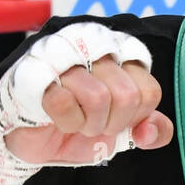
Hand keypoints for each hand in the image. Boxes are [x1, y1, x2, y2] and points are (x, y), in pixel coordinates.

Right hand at [4, 59, 172, 165]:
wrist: (32, 140)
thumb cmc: (77, 125)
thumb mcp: (121, 133)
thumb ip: (150, 131)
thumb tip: (152, 132)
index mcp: (120, 53)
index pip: (149, 90)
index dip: (136, 117)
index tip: (116, 120)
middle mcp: (94, 44)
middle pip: (127, 96)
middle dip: (111, 124)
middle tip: (93, 124)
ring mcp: (63, 54)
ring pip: (99, 97)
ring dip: (88, 124)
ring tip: (76, 121)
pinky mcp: (36, 71)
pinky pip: (64, 103)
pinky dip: (65, 123)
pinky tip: (57, 119)